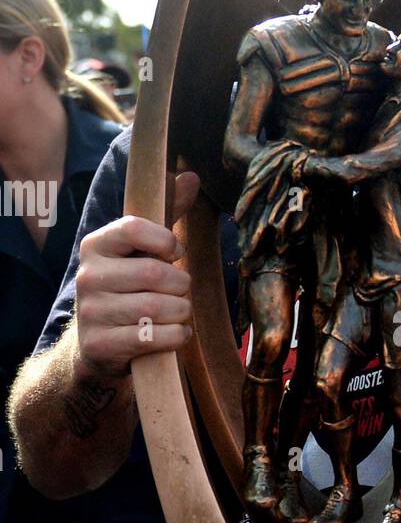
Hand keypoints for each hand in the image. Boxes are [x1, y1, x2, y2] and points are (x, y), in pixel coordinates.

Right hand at [74, 171, 197, 379]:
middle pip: (154, 273)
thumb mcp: (143, 251)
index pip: (133, 228)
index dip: (165, 241)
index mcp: (96, 246)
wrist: (98, 347)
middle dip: (182, 285)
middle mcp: (87, 276)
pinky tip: (174, 333)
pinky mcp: (101, 344)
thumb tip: (191, 175)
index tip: (175, 254)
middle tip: (182, 292)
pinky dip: (175, 336)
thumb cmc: (129, 291)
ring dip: (181, 312)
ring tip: (179, 313)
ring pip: (157, 307)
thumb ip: (167, 213)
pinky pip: (153, 337)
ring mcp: (91, 312)